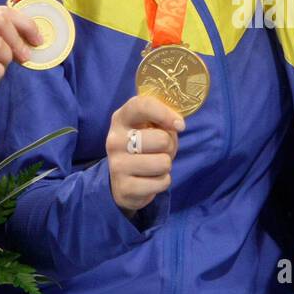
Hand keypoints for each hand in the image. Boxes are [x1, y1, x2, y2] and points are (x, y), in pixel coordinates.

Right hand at [106, 95, 184, 214]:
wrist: (124, 181)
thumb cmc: (145, 146)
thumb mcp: (151, 127)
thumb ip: (163, 120)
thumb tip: (177, 124)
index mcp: (121, 118)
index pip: (142, 106)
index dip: (165, 113)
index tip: (179, 125)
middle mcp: (114, 140)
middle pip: (161, 139)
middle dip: (169, 146)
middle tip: (159, 150)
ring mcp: (116, 165)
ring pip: (163, 162)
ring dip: (165, 166)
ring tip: (154, 165)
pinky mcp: (124, 188)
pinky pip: (161, 182)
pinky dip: (162, 182)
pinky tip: (149, 180)